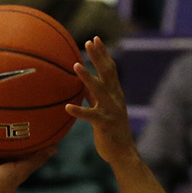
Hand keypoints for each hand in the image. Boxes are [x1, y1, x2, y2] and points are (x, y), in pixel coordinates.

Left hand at [64, 37, 133, 167]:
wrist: (123, 153)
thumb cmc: (111, 131)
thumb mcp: (103, 109)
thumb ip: (94, 96)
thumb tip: (82, 84)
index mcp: (116, 94)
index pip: (110, 69)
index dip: (103, 54)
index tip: (95, 39)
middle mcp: (116, 99)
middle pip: (108, 73)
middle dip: (98, 57)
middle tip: (88, 42)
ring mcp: (112, 111)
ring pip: (99, 90)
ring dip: (87, 77)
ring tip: (75, 65)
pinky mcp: (106, 125)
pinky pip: (91, 116)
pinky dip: (79, 111)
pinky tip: (67, 107)